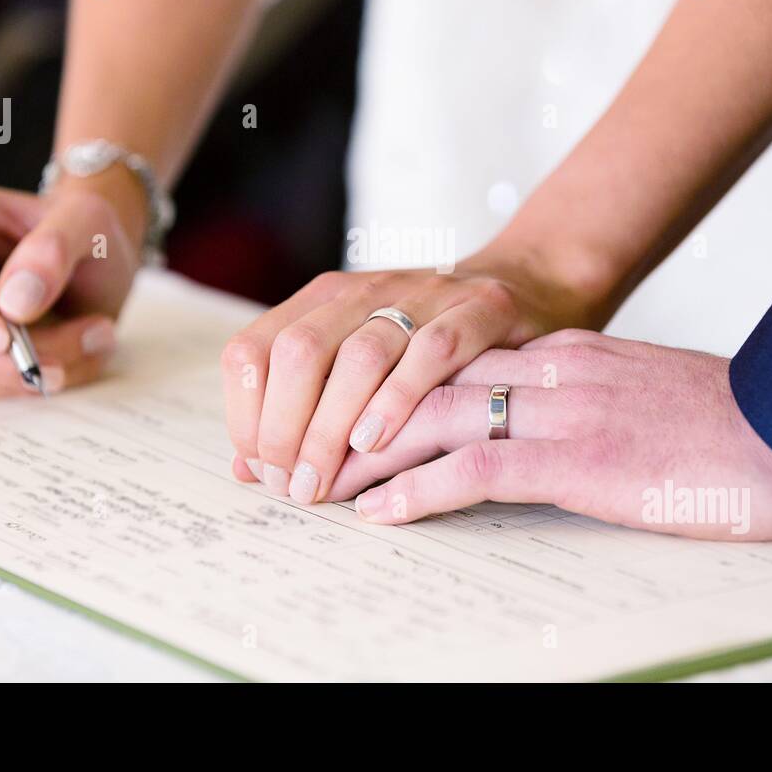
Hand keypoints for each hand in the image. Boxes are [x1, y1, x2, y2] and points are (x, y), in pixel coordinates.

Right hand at [0, 177, 141, 392]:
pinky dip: (31, 378)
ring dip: (23, 370)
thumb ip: (52, 251)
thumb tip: (12, 303)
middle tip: (58, 363)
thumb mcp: (86, 222)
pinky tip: (77, 356)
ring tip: (93, 340)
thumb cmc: (86, 227)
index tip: (3, 336)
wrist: (101, 259)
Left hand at [222, 251, 598, 503]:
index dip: (245, 415)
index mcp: (324, 300)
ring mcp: (423, 295)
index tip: (261, 470)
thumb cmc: (433, 340)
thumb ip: (303, 408)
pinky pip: (432, 351)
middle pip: (298, 353)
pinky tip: (377, 440)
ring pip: (359, 355)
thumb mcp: (360, 363)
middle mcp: (364, 292)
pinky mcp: (479, 308)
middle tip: (295, 486)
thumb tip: (244, 470)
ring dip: (333, 426)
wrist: (527, 284)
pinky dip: (398, 397)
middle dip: (285, 429)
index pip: (253, 351)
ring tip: (325, 479)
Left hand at [326, 330, 771, 541]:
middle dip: (357, 416)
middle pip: (426, 383)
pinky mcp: (581, 458)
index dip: (391, 390)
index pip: (454, 363)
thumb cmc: (732, 425)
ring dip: (365, 455)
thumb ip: (590, 397)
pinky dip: (418, 490)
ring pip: (433, 419)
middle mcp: (554, 370)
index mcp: (569, 353)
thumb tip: (546, 426)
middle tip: (306, 451)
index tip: (347, 416)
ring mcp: (564, 410)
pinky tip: (379, 512)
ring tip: (316, 487)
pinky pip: (477, 469)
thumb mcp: (646, 394)